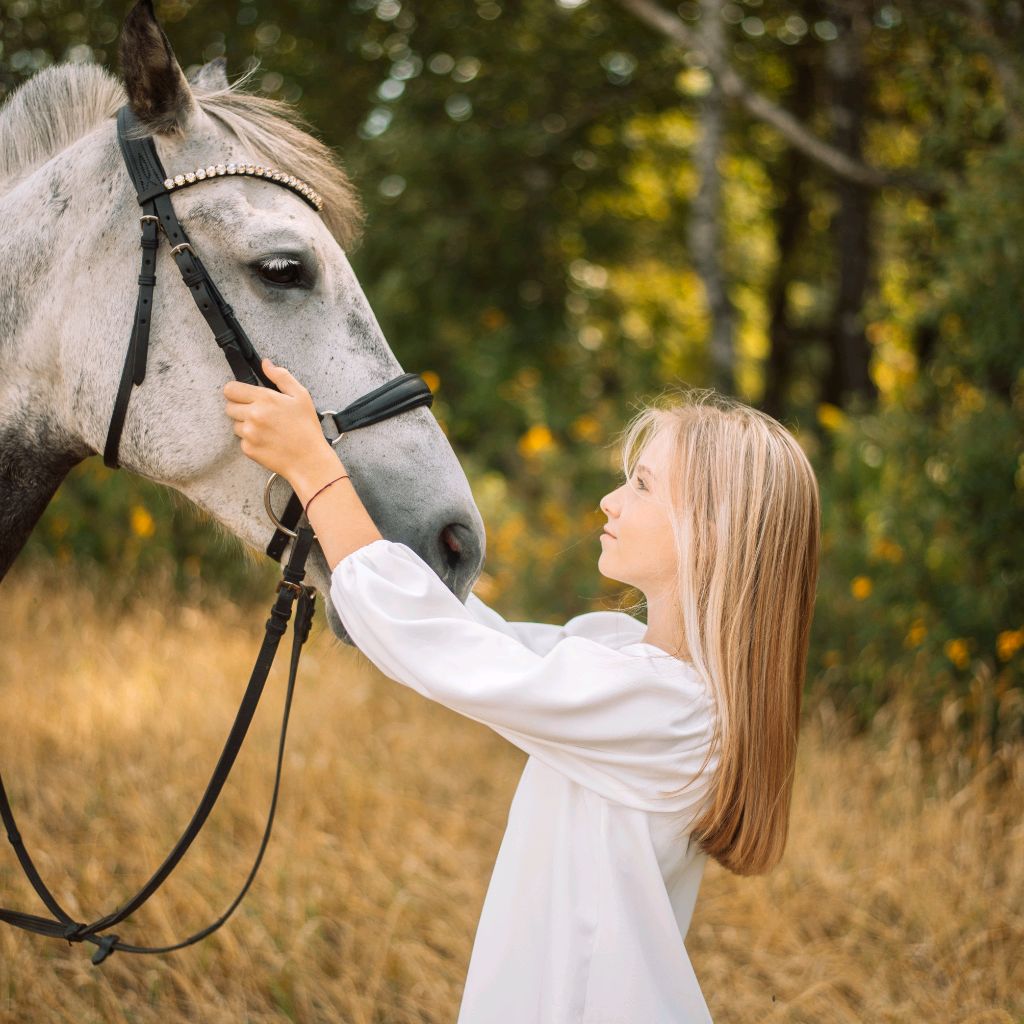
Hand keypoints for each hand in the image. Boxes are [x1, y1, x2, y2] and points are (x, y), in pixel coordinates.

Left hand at [223, 358, 340, 493]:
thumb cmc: (307, 428)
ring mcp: (249, 434)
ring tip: (266, 429)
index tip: (245, 396)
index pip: (230, 389)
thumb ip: (281, 376)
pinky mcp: (248, 449)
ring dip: (245, 425)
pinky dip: (251, 441)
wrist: (309, 460)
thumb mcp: (301, 396)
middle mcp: (253, 415)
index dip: (236, 391)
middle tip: (259, 414)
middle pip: (229, 407)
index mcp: (265, 399)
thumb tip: (265, 364)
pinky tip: (267, 441)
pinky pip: (241, 441)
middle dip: (241, 408)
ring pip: (235, 424)